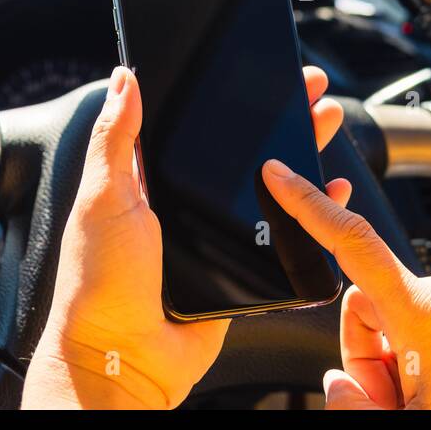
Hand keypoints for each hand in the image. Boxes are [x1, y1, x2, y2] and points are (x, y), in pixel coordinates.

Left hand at [23, 65, 345, 408]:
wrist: (124, 357)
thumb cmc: (100, 284)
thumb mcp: (103, 197)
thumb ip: (116, 138)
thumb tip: (123, 79)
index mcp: (150, 181)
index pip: (197, 127)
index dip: (230, 98)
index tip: (259, 72)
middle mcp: (186, 205)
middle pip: (242, 151)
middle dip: (279, 118)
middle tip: (309, 91)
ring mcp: (216, 236)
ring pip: (269, 188)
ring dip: (301, 156)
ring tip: (324, 124)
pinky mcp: (241, 268)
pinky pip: (282, 235)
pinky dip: (310, 213)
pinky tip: (330, 191)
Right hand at [261, 159, 430, 408]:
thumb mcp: (404, 426)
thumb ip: (352, 403)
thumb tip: (340, 381)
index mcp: (427, 314)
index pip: (354, 245)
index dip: (310, 206)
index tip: (281, 175)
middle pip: (370, 306)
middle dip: (369, 352)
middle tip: (395, 400)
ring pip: (404, 321)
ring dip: (402, 362)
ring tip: (430, 401)